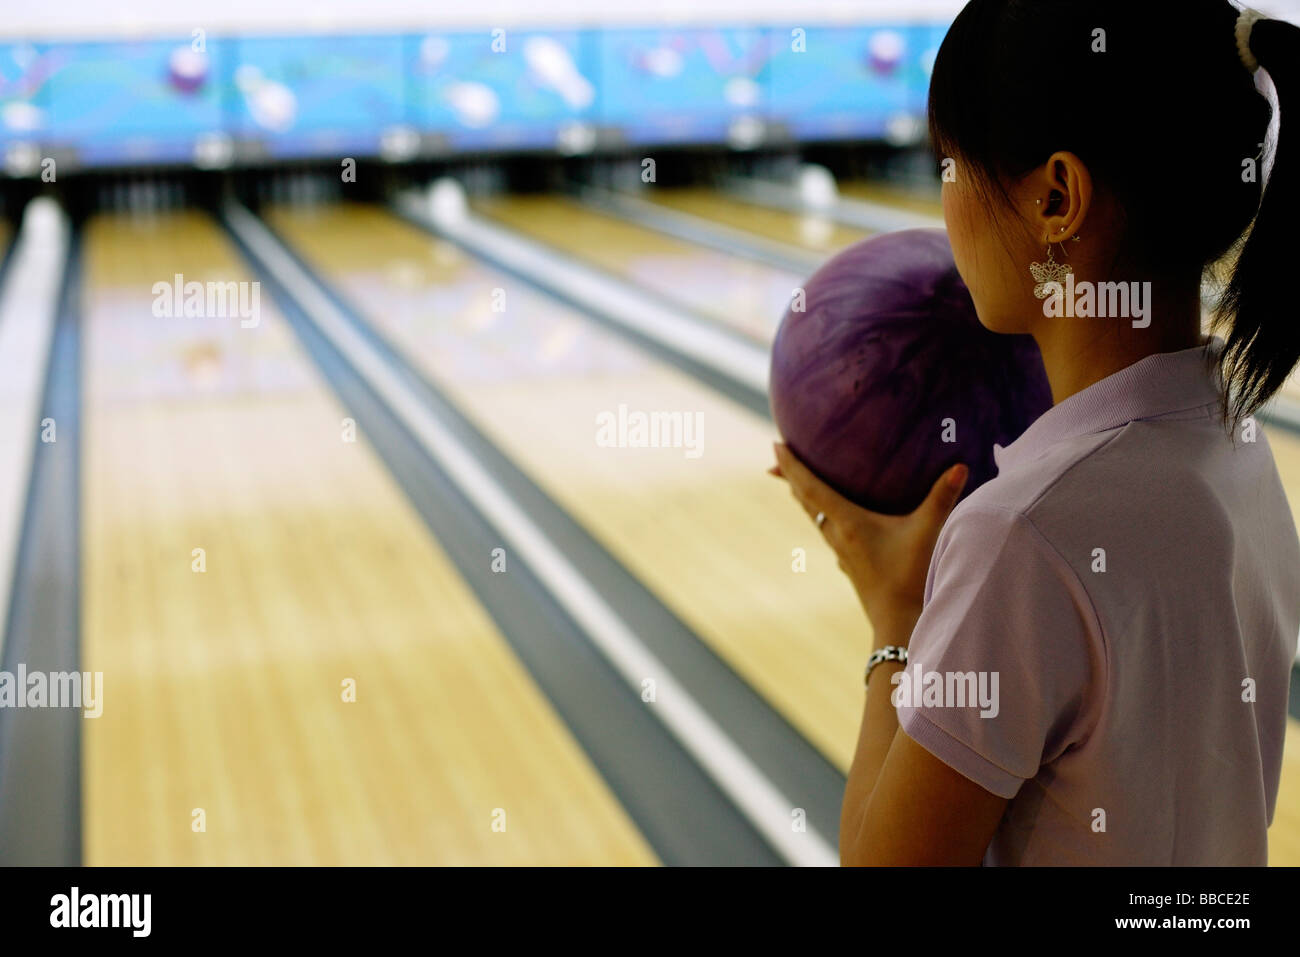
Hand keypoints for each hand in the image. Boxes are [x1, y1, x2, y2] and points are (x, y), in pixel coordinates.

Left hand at [770, 443, 967, 643]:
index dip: (792, 466)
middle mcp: (837, 535)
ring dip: (803, 496)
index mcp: (848, 523)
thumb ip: (942, 497)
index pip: (812, 488)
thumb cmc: (910, 576)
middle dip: (790, 477)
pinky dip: (820, 516)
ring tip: (794, 482)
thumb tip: (961, 465)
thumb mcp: (927, 532)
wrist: (898, 622)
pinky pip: (827, 532)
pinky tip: (831, 521)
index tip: (776, 445)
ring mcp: (841, 552)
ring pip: (814, 517)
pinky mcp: (849, 564)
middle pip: (805, 500)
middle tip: (775, 458)